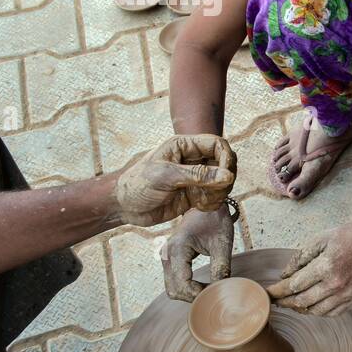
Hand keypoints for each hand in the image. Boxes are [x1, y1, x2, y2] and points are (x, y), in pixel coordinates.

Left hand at [115, 134, 235, 226]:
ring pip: (222, 181)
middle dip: (225, 178)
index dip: (226, 158)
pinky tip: (199, 207)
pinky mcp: (195, 194)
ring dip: (219, 193)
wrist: (123, 207)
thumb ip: (198, 175)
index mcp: (184, 146)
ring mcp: (195, 177)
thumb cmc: (137, 185)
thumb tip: (228, 176)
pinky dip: (213, 203)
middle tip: (216, 191)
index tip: (226, 175)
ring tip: (203, 201)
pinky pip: (215, 196)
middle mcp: (192, 159)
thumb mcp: (166, 176)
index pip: (217, 144)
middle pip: (224, 162)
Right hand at [162, 206, 235, 301]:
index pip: (182, 284)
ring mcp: (165, 258)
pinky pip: (173, 282)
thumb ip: (221, 267)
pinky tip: (203, 285)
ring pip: (172, 288)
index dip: (198, 294)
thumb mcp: (222, 243)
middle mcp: (166, 254)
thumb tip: (222, 290)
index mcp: (177, 249)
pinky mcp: (169, 260)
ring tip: (210, 289)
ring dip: (189, 294)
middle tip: (214, 294)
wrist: (206, 206)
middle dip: (193, 296)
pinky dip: (187, 288)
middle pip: (174, 290)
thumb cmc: (215, 220)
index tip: (216, 294)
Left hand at [265, 220, 351, 316]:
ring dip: (300, 309)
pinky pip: (332, 313)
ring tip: (291, 304)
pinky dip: (318, 312)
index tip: (268, 292)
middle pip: (302, 301)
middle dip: (284, 302)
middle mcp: (336, 284)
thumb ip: (301, 256)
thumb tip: (285, 274)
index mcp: (326, 266)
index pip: (294, 285)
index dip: (277, 291)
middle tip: (275, 301)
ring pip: (316, 311)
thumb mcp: (323, 237)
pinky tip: (311, 306)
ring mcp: (347, 294)